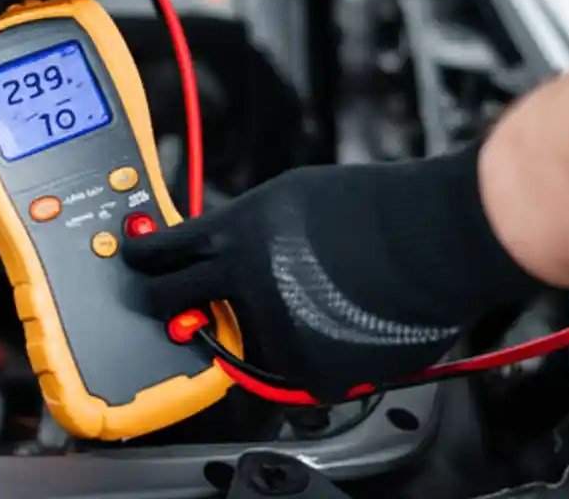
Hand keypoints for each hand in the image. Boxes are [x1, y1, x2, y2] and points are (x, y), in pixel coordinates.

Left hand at [123, 145, 542, 400]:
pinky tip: (337, 324)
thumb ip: (243, 229)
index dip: (140, 259)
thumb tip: (217, 249)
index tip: (134, 264)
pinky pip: (288, 371)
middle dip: (160, 303)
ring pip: (236, 339)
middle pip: (164, 301)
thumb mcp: (288, 198)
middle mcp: (240, 279)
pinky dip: (309, 355)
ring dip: (258, 328)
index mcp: (234, 233)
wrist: (435, 237)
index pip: (159, 252)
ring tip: (311, 300)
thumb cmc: (374, 208)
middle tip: (168, 303)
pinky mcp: (306, 367)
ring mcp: (270, 326)